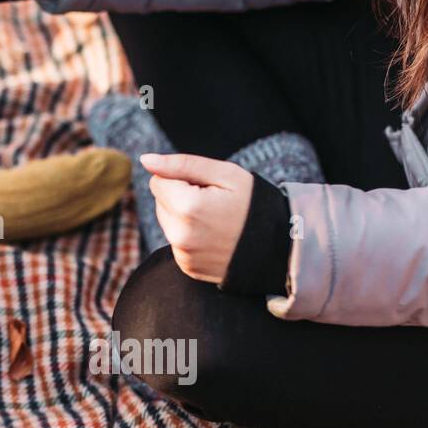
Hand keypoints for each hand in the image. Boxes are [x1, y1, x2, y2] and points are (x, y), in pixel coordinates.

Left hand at [141, 153, 253, 283]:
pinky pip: (176, 242)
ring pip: (166, 222)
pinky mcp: (187, 268)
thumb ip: (181, 164)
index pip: (158, 181)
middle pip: (160, 202)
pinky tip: (214, 237)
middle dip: (180, 197)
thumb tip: (145, 160)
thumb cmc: (254, 204)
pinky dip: (189, 236)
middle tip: (215, 204)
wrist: (282, 247)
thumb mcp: (225, 174)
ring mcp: (183, 255)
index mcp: (187, 207)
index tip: (208, 188)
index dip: (183, 179)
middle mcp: (180, 235)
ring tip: (216, 220)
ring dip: (183, 217)